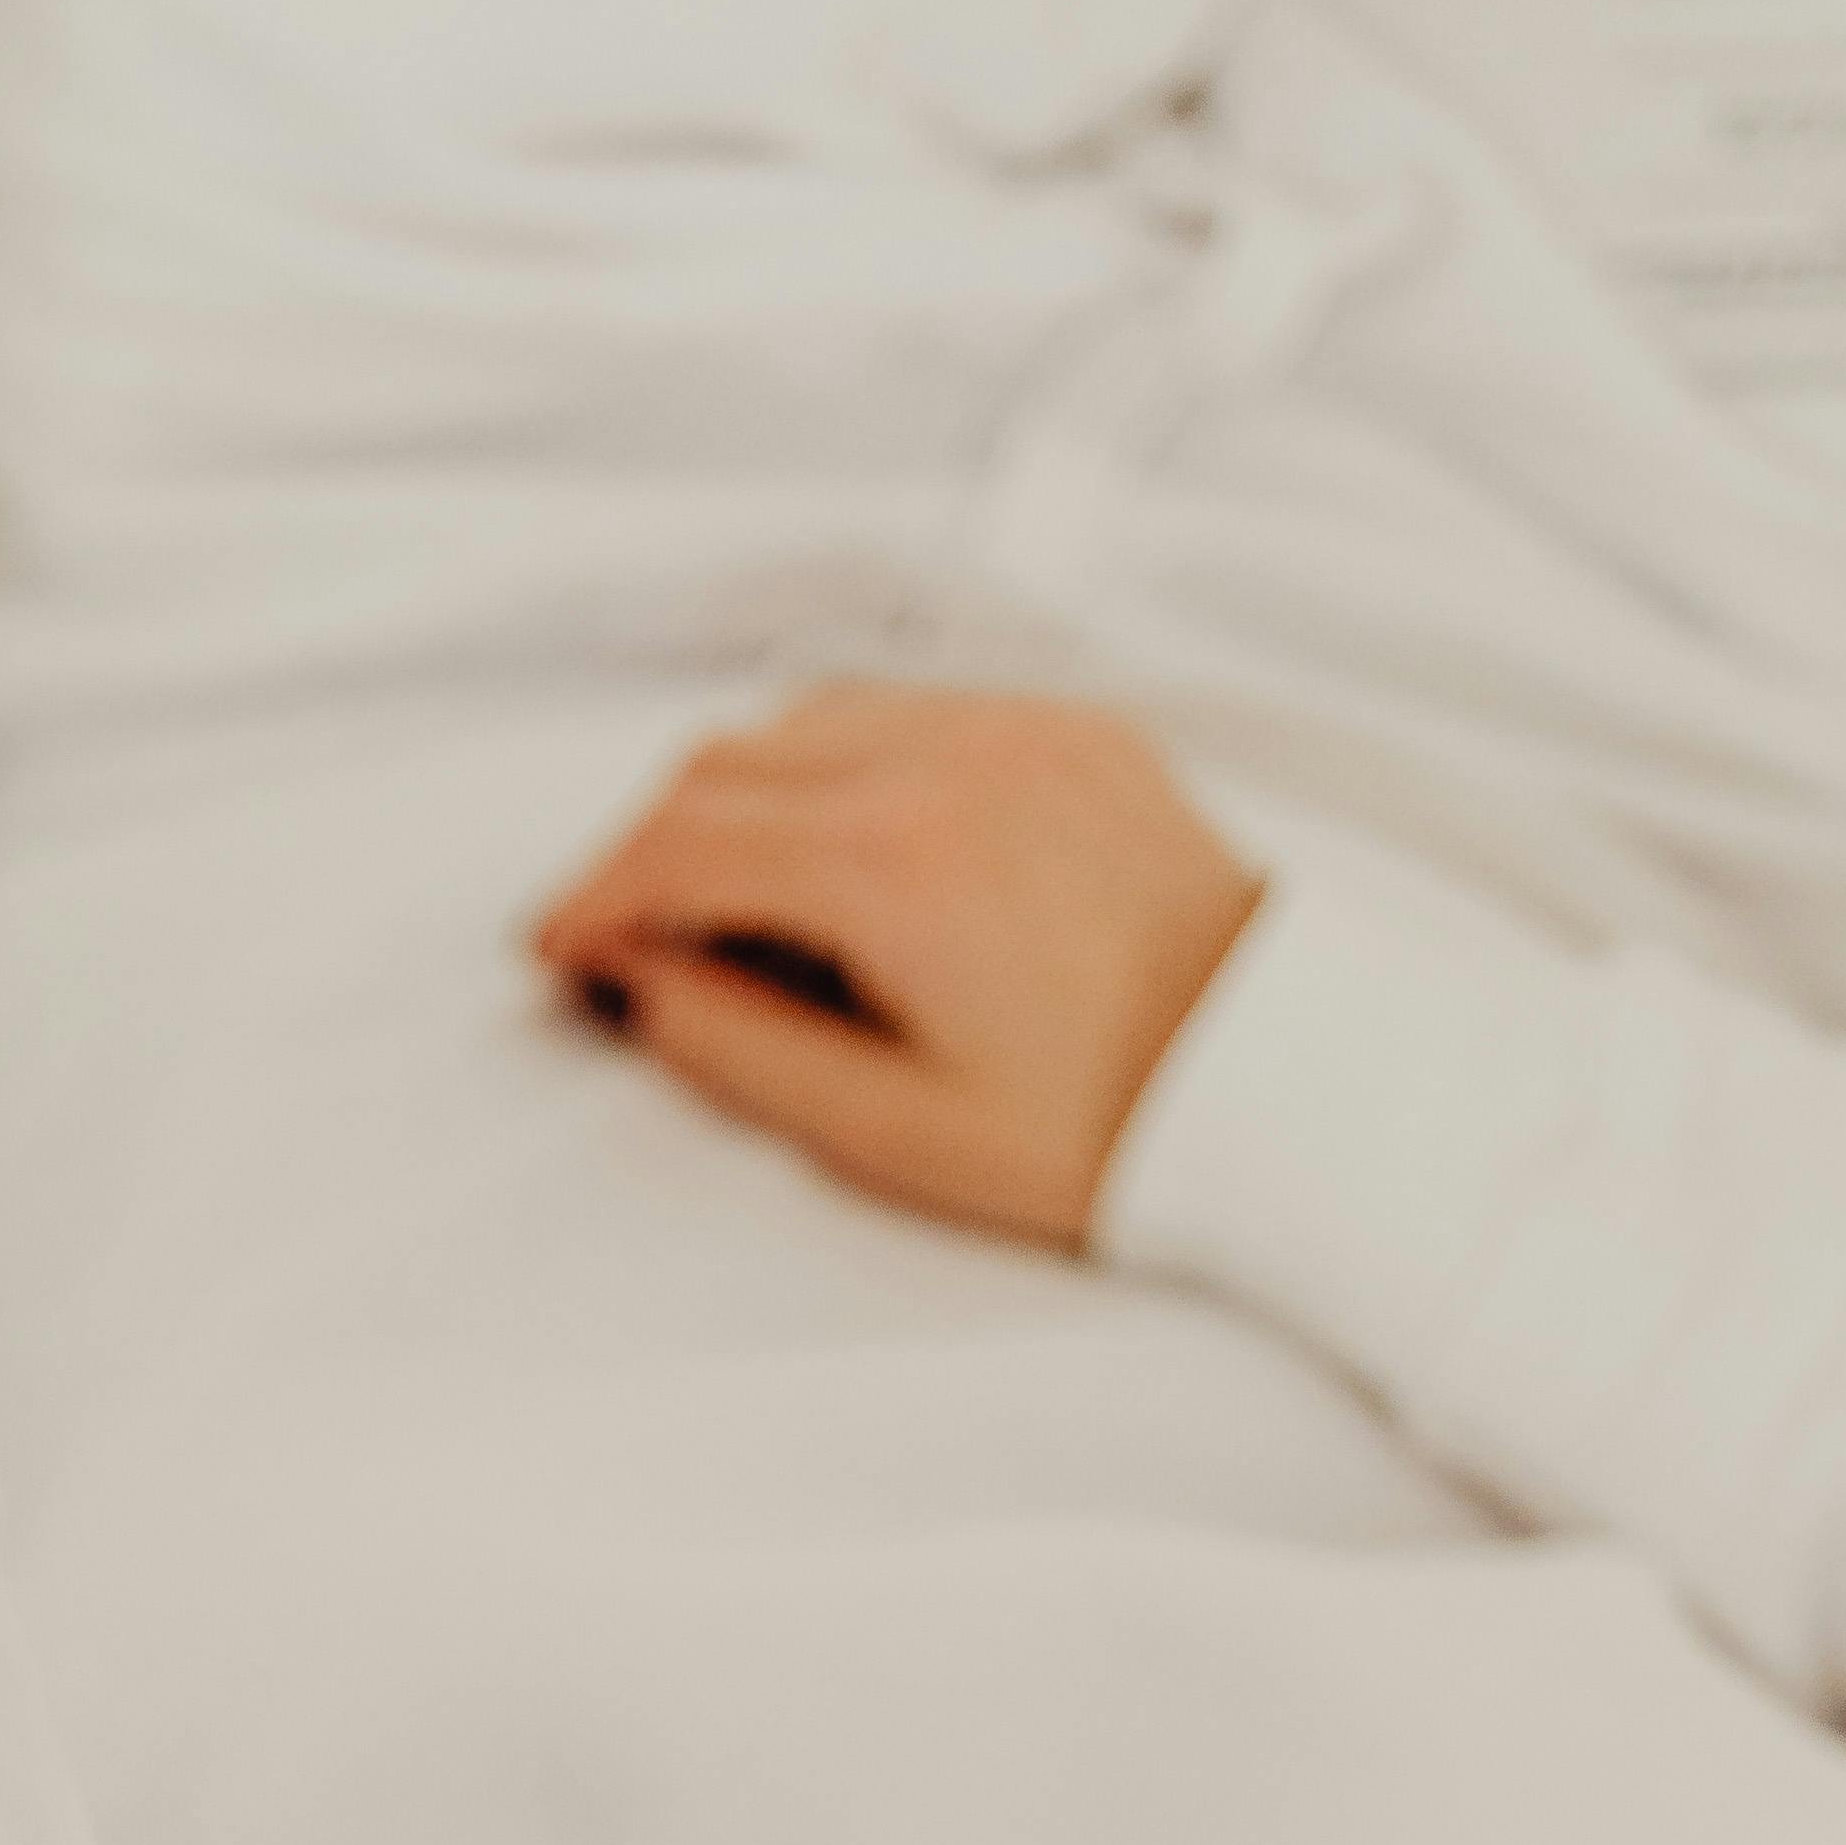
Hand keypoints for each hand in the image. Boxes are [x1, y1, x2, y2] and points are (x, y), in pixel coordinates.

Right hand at [529, 683, 1263, 1247]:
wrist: (1287, 1085)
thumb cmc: (1108, 1132)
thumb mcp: (890, 1133)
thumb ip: (735, 1048)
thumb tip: (637, 982)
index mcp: (893, 864)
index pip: (681, 843)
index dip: (593, 897)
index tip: (558, 949)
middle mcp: (947, 759)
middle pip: (729, 758)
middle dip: (655, 844)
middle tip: (630, 937)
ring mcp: (1018, 728)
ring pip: (813, 717)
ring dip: (746, 795)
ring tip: (736, 902)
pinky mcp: (1074, 729)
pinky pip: (913, 711)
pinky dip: (846, 767)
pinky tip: (852, 856)